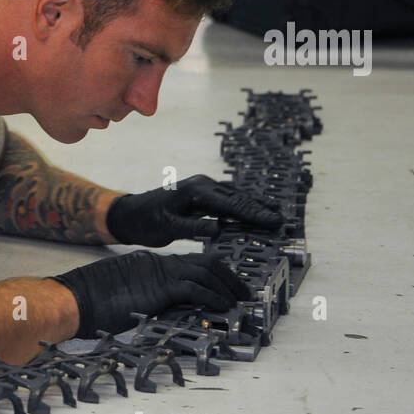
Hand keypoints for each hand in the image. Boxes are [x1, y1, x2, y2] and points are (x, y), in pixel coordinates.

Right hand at [50, 251, 251, 338]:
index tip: (228, 286)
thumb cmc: (93, 304)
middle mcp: (159, 263)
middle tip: (244, 293)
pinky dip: (213, 297)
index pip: (191, 262)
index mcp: (151, 264)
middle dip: (228, 277)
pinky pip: (194, 289)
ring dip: (226, 288)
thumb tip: (169, 313)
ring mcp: (159, 274)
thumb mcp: (127, 298)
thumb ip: (149, 300)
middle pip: (205, 262)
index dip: (214, 272)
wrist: (77, 300)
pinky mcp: (159, 288)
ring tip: (239, 302)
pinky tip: (223, 307)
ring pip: (205, 273)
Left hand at [105, 175, 283, 246]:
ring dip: (256, 206)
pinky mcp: (202, 195)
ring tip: (276, 215)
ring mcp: (203, 188)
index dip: (255, 214)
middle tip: (283, 221)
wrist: (130, 214)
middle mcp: (203, 185)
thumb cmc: (146, 222)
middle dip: (262, 209)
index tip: (274, 222)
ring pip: (235, 197)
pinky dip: (243, 207)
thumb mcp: (167, 228)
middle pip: (238, 197)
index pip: (232, 204)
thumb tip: (218, 228)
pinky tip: (255, 213)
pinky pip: (227, 200)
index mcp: (196, 191)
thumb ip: (192, 228)